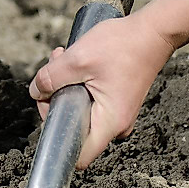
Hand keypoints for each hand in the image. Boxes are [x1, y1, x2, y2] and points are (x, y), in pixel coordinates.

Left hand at [29, 14, 174, 167]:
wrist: (152, 32)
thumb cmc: (123, 46)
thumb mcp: (78, 60)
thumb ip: (51, 78)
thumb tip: (35, 91)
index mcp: (109, 123)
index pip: (79, 155)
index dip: (58, 139)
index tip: (47, 110)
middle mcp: (116, 124)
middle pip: (74, 127)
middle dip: (55, 99)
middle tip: (52, 72)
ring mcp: (117, 112)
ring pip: (79, 108)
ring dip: (65, 85)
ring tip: (62, 59)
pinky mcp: (117, 100)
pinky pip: (90, 99)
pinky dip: (78, 81)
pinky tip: (74, 61)